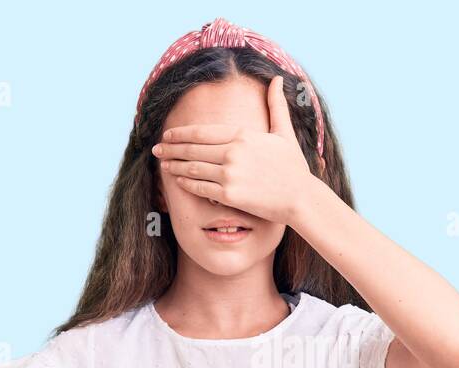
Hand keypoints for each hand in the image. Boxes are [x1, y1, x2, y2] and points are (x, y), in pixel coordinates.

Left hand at [152, 75, 315, 224]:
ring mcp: (230, 173)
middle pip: (192, 148)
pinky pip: (200, 187)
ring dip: (174, 165)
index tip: (167, 134)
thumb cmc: (293, 166)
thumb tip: (277, 79)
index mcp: (242, 134)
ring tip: (164, 164)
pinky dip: (186, 183)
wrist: (302, 197)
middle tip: (156, 149)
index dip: (180, 133)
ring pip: (192, 167)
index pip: (201, 132)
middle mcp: (233, 151)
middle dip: (170, 148)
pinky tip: (177, 180)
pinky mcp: (229, 194)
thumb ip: (276, 105)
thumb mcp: (284, 132)